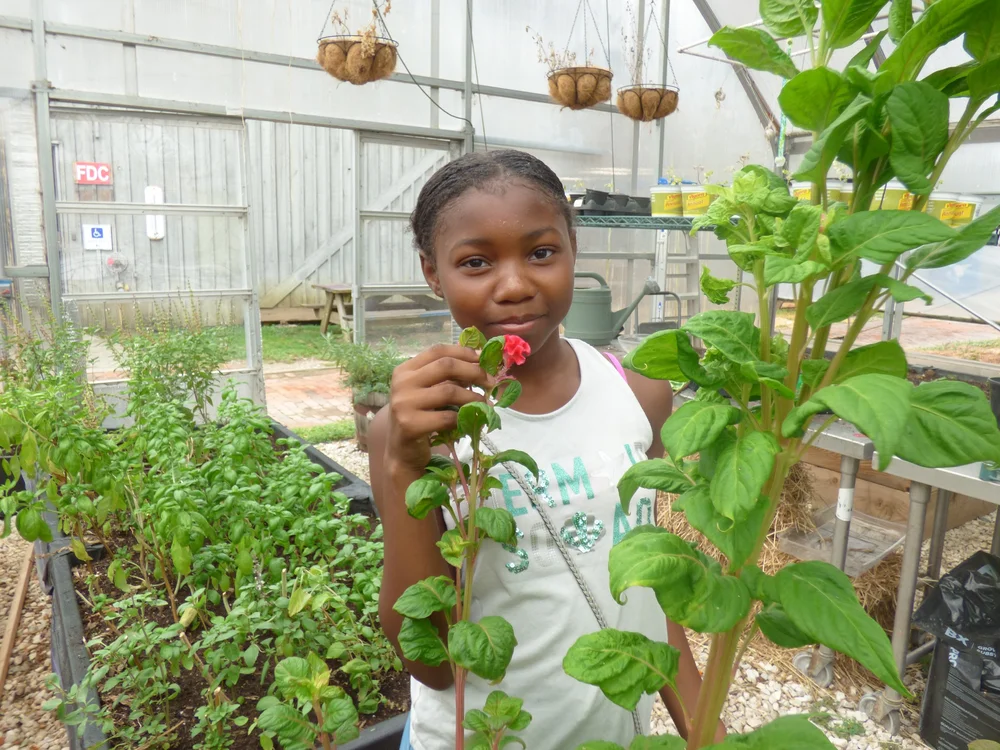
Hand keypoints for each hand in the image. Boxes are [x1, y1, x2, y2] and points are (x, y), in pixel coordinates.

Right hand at [385, 344, 490, 473]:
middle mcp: (401, 383)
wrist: (401, 452)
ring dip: (473, 397)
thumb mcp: (427, 392)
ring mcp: (403, 404)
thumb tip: (480, 363)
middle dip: (474, 371)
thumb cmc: (419, 418)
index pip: (437, 351)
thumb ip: (446, 378)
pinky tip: (468, 421)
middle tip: (491, 382)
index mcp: (405, 370)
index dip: (464, 353)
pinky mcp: (409, 425)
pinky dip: (462, 418)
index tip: (483, 359)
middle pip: (445, 366)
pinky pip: (446, 417)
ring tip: (485, 403)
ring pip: (449, 391)